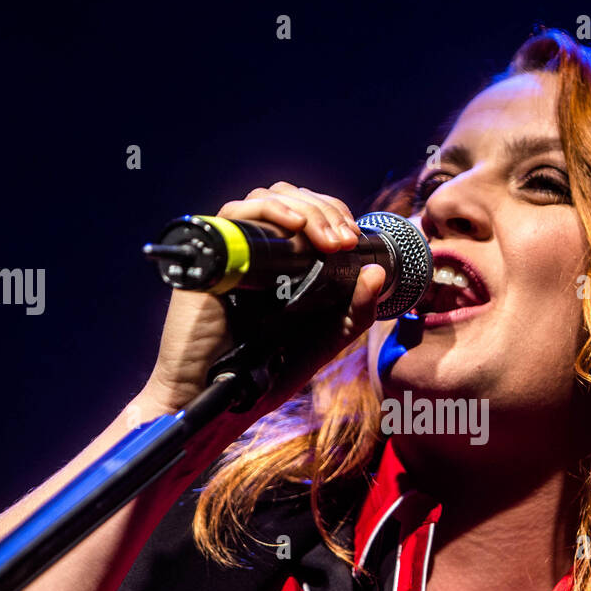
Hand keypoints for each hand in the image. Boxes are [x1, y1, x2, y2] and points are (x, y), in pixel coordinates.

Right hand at [141, 181, 385, 413]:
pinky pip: (237, 213)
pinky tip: (295, 226)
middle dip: (327, 211)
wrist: (225, 394)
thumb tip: (377, 270)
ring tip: (328, 239)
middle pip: (291, 196)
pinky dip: (270, 211)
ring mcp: (235, 249)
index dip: (334, 213)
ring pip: (267, 198)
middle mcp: (259, 248)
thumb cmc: (270, 369)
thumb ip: (357, 309)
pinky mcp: (212, 255)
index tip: (354, 239)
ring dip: (306, 209)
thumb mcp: (328, 337)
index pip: (309, 211)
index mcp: (285, 259)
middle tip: (345, 241)